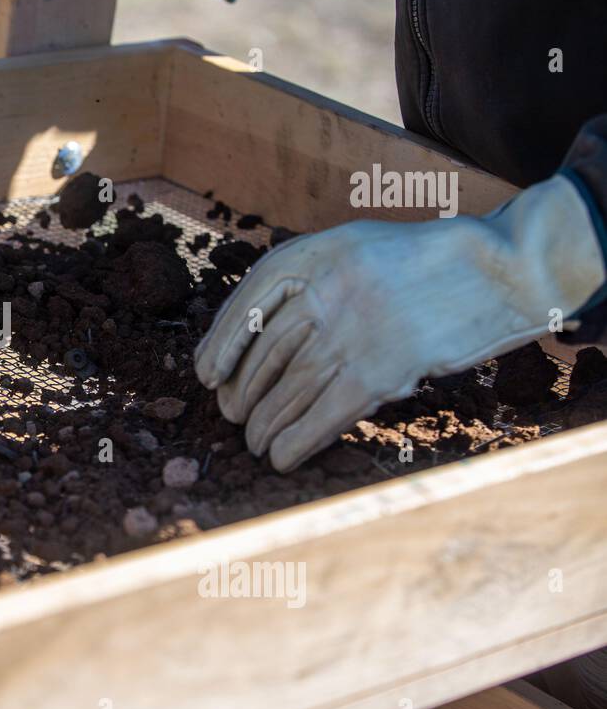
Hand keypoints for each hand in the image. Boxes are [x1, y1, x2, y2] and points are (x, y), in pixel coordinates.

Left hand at [194, 173, 606, 470]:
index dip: (221, 345)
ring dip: (265, 423)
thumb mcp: (355, 250)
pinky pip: (324, 413)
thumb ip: (308, 283)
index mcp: (315, 254)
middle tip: (231, 415)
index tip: (206, 375)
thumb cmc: (421, 266)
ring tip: (254, 442)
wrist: (501, 269)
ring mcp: (354, 330)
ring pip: (290, 388)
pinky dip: (297, 440)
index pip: (248, 303)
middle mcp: (327, 289)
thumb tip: (252, 339)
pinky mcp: (382, 369)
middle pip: (266, 353)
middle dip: (243, 391)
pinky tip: (280, 458)